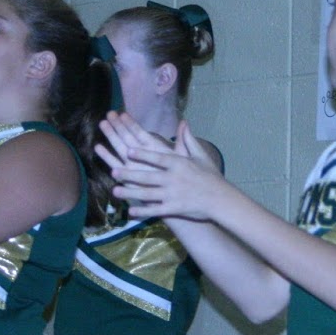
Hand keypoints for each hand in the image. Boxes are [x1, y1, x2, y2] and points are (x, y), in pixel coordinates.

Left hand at [100, 113, 224, 221]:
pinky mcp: (174, 208)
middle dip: (130, 174)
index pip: (157, 158)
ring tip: (115, 191)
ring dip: (131, 193)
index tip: (128, 151)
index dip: (142, 154)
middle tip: (114, 171)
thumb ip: (188, 140)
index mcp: (179, 164)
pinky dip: (143, 211)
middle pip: (148, 176)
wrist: (221, 199)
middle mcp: (173, 179)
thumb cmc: (211, 176)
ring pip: (148, 193)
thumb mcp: (201, 156)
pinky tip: (131, 212)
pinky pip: (155, 210)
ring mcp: (173, 195)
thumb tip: (183, 122)